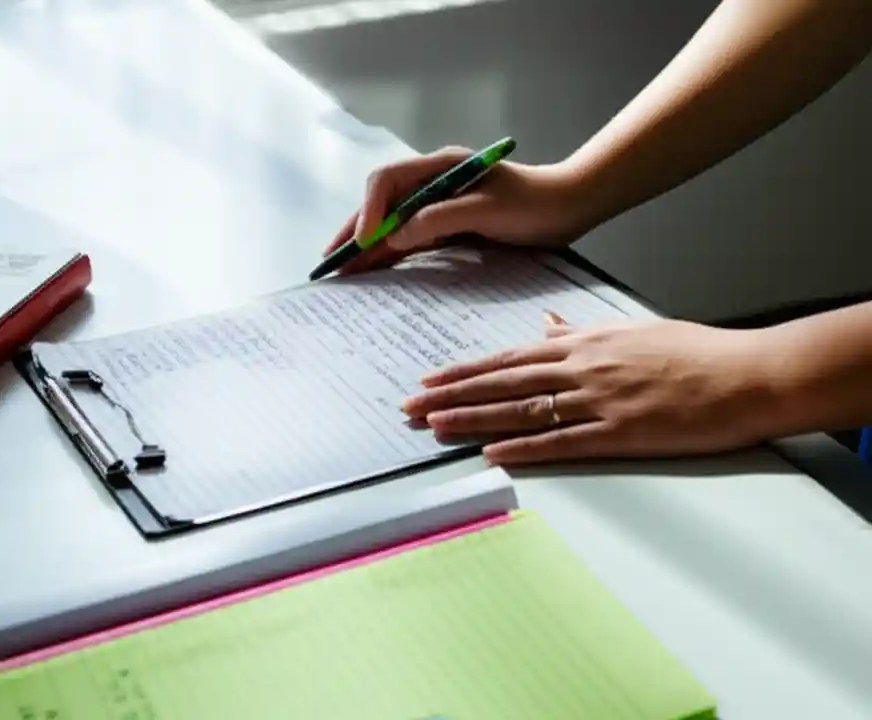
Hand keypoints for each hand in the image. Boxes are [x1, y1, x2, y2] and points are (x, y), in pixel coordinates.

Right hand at [323, 146, 593, 273]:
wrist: (569, 208)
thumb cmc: (535, 204)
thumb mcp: (488, 210)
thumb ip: (439, 219)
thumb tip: (394, 235)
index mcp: (440, 166)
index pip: (388, 181)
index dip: (369, 209)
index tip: (365, 239)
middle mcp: (433, 182)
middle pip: (380, 203)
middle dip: (355, 230)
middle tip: (332, 260)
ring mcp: (437, 203)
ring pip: (390, 223)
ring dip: (366, 245)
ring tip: (342, 271)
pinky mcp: (445, 224)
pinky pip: (407, 239)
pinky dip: (387, 254)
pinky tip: (371, 270)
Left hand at [401, 315, 781, 464]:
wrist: (747, 374)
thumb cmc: (694, 352)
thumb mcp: (631, 330)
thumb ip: (582, 332)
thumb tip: (547, 323)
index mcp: (582, 345)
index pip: (507, 357)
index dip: (464, 371)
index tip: (428, 379)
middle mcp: (581, 369)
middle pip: (501, 382)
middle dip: (450, 395)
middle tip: (408, 406)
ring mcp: (598, 400)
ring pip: (520, 409)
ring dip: (472, 418)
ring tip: (432, 426)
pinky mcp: (620, 432)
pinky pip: (562, 441)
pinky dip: (523, 447)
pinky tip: (491, 452)